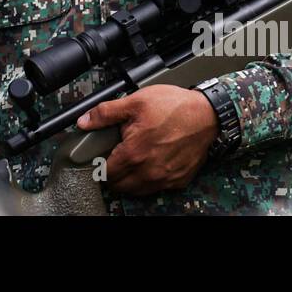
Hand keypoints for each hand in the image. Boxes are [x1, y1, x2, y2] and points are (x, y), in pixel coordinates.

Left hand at [76, 86, 217, 194]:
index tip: (99, 156)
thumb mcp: (135, 102)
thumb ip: (105, 113)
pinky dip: (150, 180)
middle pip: (119, 185)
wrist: (207, 114)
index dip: (98, 164)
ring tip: (131, 160)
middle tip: (114, 157)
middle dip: (112, 174)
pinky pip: (157, 188)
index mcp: (133, 154)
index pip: (105, 173)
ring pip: (137, 190)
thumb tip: (84, 121)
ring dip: (129, 180)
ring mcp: (164, 179)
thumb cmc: (174, 107)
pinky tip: (151, 163)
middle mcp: (148, 172)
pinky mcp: (178, 180)